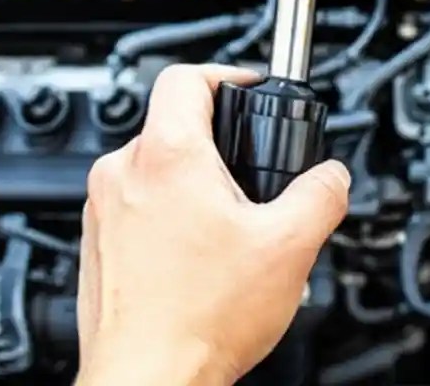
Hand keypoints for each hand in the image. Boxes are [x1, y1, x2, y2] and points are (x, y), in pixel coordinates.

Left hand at [76, 64, 350, 384]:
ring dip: (194, 187)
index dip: (228, 74)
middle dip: (220, 145)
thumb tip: (331, 176)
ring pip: (156, 170)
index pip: (186, 75)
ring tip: (230, 231)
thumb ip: (322, 193)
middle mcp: (122, 174)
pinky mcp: (97, 246)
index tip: (250, 88)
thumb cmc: (199, 319)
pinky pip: (137, 209)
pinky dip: (169, 220)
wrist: (149, 379)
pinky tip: (199, 260)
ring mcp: (103, 211)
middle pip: (174, 125)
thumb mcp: (291, 246)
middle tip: (254, 178)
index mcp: (167, 156)